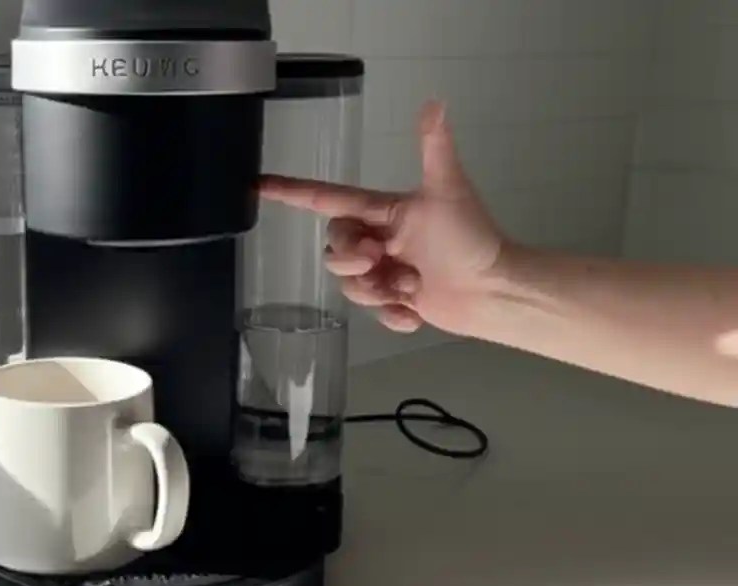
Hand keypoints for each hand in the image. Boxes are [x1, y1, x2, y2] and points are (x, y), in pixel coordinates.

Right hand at [260, 102, 510, 336]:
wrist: (495, 291)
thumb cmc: (471, 238)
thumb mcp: (448, 190)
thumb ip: (434, 148)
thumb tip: (435, 102)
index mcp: (383, 212)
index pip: (327, 198)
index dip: (293, 191)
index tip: (259, 185)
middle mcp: (379, 240)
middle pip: (333, 248)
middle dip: (351, 259)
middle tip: (382, 262)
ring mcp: (386, 273)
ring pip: (347, 283)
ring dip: (374, 290)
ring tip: (408, 288)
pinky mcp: (396, 302)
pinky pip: (371, 312)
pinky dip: (391, 315)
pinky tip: (414, 311)